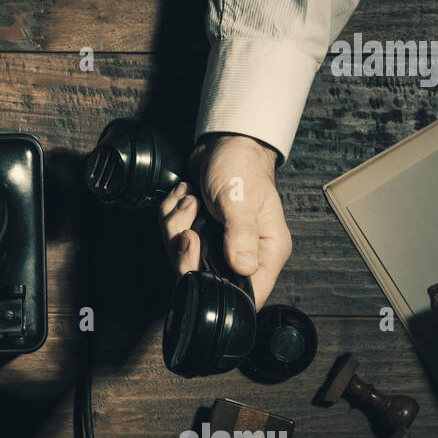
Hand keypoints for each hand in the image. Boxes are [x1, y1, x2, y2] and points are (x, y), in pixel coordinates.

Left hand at [157, 134, 291, 306]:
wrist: (225, 144)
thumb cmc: (241, 167)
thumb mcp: (240, 199)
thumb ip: (241, 235)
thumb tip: (243, 268)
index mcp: (265, 251)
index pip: (248, 293)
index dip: (221, 290)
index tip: (201, 264)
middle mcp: (243, 253)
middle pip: (206, 278)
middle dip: (187, 253)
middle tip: (188, 231)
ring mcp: (218, 244)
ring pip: (183, 257)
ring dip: (177, 227)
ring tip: (190, 202)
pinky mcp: (199, 233)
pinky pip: (172, 237)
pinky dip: (171, 216)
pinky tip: (184, 198)